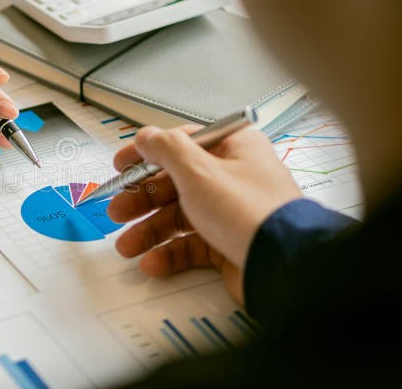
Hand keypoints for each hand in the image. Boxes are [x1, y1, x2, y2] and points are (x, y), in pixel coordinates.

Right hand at [107, 125, 301, 303]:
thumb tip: (146, 136)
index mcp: (232, 148)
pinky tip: (153, 262)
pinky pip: (190, 244)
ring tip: (128, 246)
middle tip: (118, 212)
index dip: (146, 154)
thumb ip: (166, 149)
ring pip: (178, 216)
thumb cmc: (250, 213)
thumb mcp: (198, 171)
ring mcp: (231, 211)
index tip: (120, 166)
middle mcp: (232, 176)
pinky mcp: (228, 242)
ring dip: (149, 231)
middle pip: (174, 182)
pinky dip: (169, 253)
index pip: (180, 143)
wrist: (282, 266)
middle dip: (142, 199)